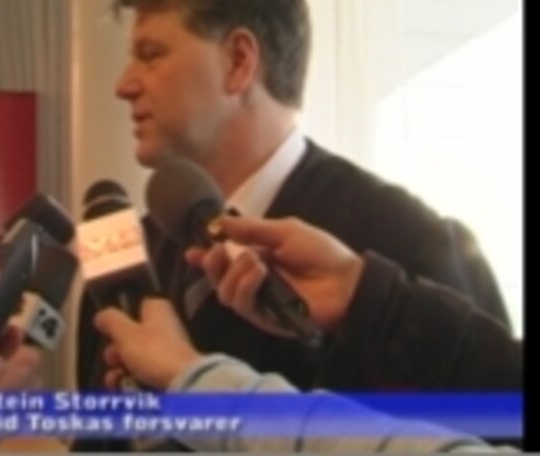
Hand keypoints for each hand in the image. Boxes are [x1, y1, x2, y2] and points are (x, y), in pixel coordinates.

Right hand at [94, 298, 200, 389]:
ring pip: (136, 360)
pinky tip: (124, 391)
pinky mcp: (170, 375)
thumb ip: (110, 321)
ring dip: (120, 372)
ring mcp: (168, 353)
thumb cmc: (153, 352)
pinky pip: (145, 376)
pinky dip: (132, 383)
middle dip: (116, 352)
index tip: (111, 332)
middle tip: (113, 361)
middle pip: (133, 338)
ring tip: (115, 381)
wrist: (185, 385)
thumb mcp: (125, 333)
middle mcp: (165, 329)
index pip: (138, 307)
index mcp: (158, 311)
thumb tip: (101, 316)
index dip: (122, 320)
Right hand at [185, 216, 364, 332]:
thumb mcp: (284, 231)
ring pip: (225, 294)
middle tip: (220, 251)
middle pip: (217, 279)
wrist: (348, 280)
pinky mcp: (267, 318)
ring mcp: (260, 301)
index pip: (223, 261)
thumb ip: (251, 229)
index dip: (204, 257)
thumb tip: (220, 221)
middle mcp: (254, 282)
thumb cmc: (321, 253)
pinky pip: (243, 305)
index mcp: (256, 260)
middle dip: (212, 264)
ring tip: (255, 261)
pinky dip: (245, 286)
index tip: (191, 250)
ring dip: (234, 274)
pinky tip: (259, 274)